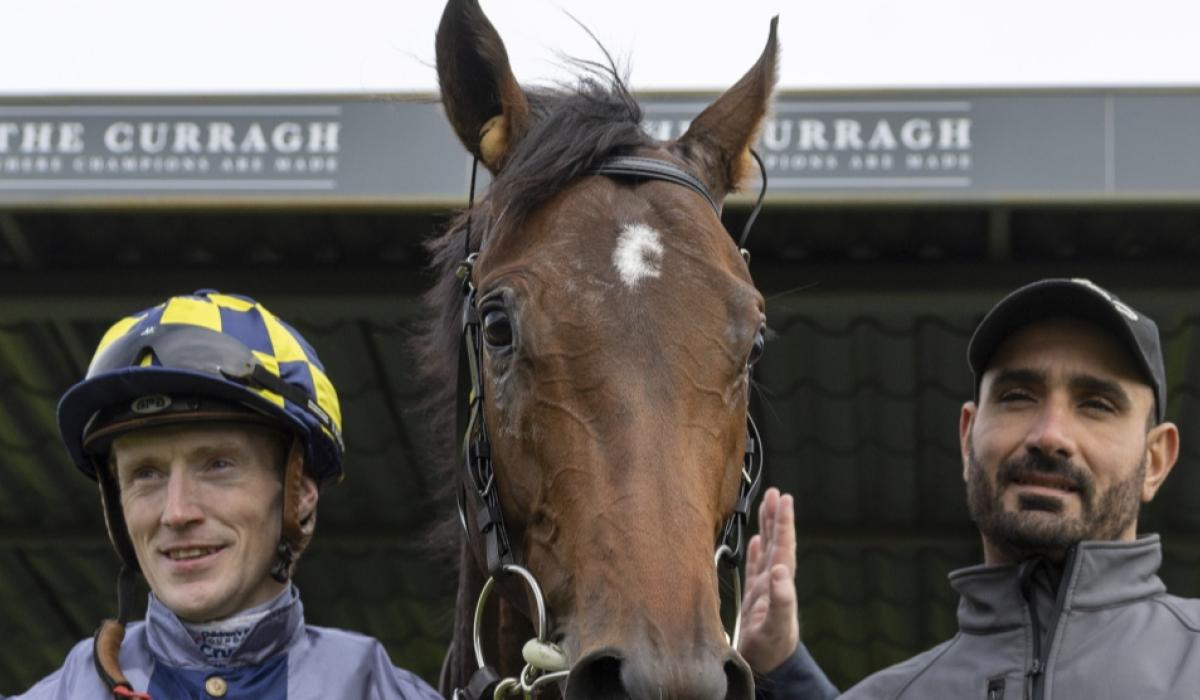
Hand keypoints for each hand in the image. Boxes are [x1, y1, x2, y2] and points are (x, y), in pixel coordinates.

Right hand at [736, 487, 799, 673]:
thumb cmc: (771, 651)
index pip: (783, 547)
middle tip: (775, 492)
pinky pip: (755, 567)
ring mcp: (764, 590)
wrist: (767, 670)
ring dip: (767, 529)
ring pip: (767, 551)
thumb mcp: (777, 627)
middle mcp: (773, 583)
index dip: (784, 523)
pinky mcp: (754, 598)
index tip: (784, 498)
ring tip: (766, 507)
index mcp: (779, 584)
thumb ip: (781, 600)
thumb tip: (780, 569)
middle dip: (776, 517)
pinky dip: (756, 552)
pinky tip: (756, 541)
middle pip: (777, 543)